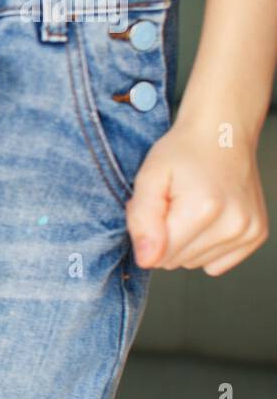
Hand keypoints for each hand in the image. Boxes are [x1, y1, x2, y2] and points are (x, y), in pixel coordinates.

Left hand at [126, 117, 268, 274]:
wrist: (222, 135)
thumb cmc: (184, 152)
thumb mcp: (149, 177)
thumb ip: (142, 220)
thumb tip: (147, 261)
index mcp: (203, 210)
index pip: (158, 255)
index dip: (147, 232)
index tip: (157, 206)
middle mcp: (233, 225)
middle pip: (175, 261)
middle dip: (165, 236)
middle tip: (172, 204)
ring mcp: (249, 232)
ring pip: (194, 263)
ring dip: (185, 242)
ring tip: (189, 208)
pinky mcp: (257, 235)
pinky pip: (216, 264)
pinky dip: (206, 247)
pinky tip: (207, 220)